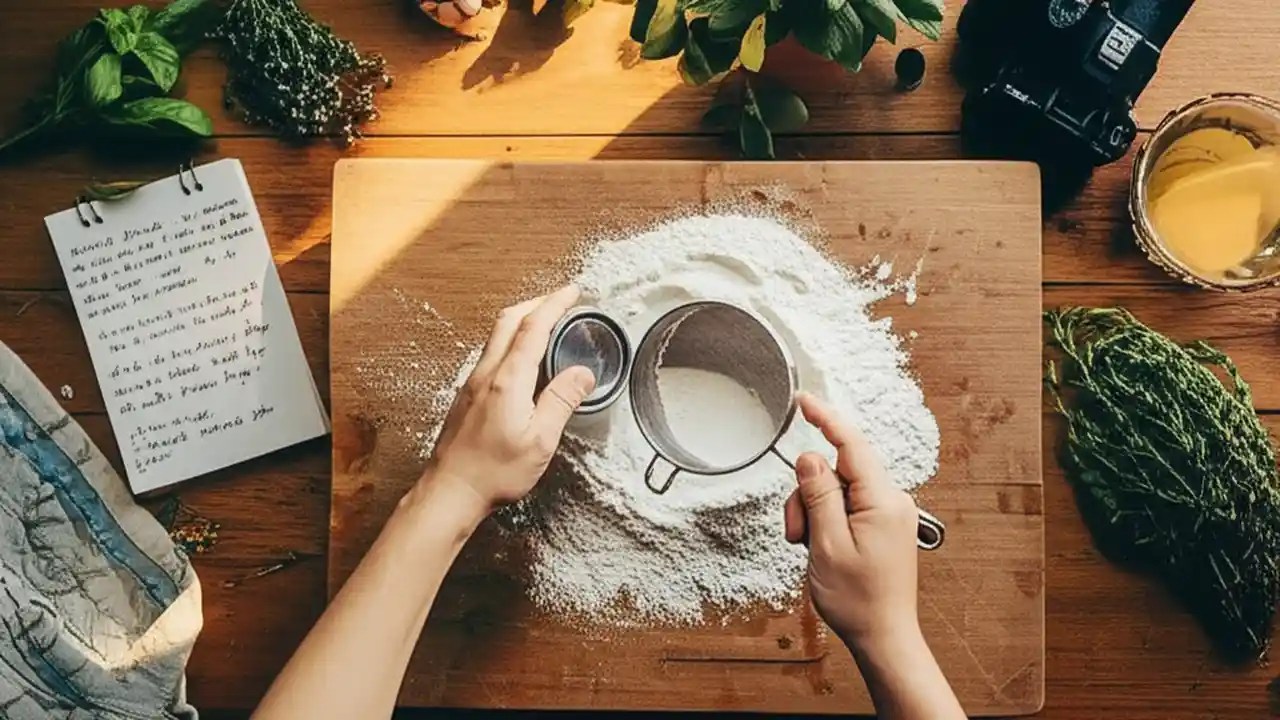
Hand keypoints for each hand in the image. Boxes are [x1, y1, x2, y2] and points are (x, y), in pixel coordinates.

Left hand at [423, 285, 595, 518]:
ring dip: (522, 320)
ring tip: (545, 322)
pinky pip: (491, 354)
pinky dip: (511, 341)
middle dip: (536, 303)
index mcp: (508, 380)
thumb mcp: (541, 441)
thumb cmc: (493, 472)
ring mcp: (473, 383)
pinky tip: (522, 356)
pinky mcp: (467, 396)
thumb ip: (561, 402)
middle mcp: (486, 374)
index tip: (571, 292)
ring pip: (497, 335)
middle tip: (560, 300)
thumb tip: (582, 374)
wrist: (450, 491)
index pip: (534, 328)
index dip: (554, 304)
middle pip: (509, 320)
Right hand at [784, 392, 921, 651]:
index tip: (804, 400)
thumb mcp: (827, 545)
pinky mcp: (883, 524)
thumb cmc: (859, 600)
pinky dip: (826, 521)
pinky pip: (846, 506)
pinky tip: (824, 547)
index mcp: (883, 501)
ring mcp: (888, 513)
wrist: (884, 637)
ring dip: (814, 513)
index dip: (825, 418)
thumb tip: (810, 457)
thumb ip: (818, 495)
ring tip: (812, 549)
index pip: (851, 444)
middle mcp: (891, 500)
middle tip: (798, 534)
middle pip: (836, 471)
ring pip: (836, 490)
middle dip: (808, 496)